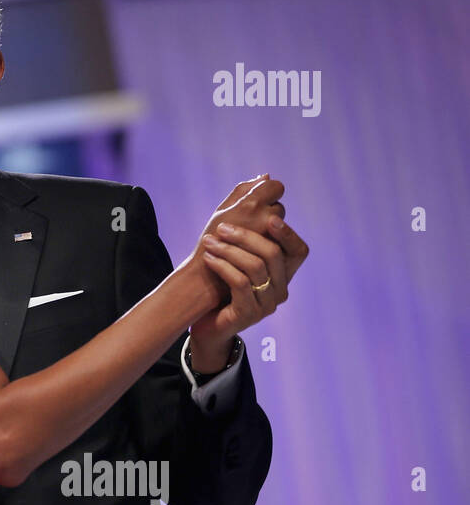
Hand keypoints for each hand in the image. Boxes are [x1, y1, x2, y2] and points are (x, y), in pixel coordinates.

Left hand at [190, 213, 309, 364]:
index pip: (298, 251)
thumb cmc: (221, 286)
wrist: (206, 323)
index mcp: (282, 274)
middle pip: (273, 253)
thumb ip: (248, 223)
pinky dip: (223, 266)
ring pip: (255, 267)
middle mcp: (280, 289)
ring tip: (208, 241)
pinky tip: (208, 258)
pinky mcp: (249, 314)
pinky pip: (240, 283)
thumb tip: (264, 181)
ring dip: (229, 249)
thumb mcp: (235, 255)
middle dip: (246, 235)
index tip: (269, 216)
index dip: (287, 233)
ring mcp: (267, 304)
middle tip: (221, 226)